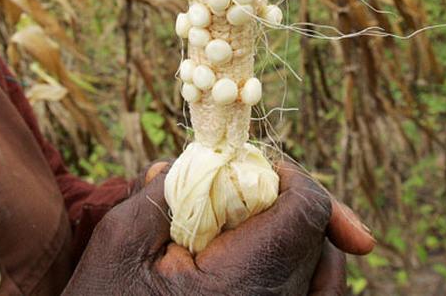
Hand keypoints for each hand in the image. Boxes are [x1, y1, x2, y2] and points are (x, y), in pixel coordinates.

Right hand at [65, 161, 373, 295]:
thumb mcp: (120, 244)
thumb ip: (162, 194)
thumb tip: (192, 162)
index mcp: (245, 283)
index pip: (308, 211)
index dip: (288, 177)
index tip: (251, 170)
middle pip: (320, 242)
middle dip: (289, 208)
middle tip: (247, 200)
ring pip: (326, 278)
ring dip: (302, 246)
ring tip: (255, 233)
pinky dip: (300, 279)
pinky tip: (261, 267)